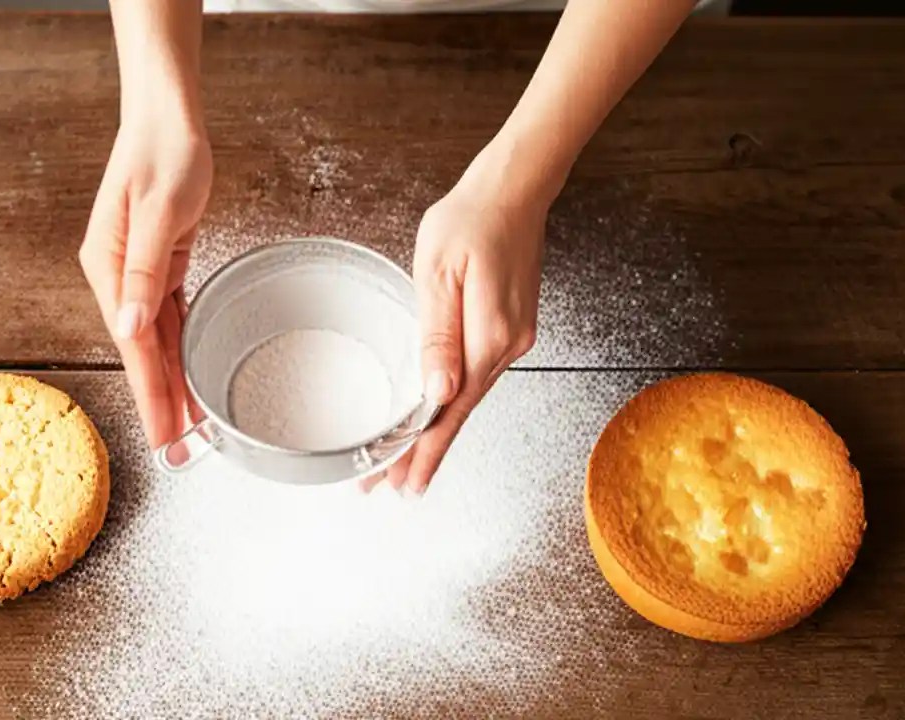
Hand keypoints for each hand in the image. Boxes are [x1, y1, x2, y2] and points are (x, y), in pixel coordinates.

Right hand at [78, 107, 211, 447]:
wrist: (167, 118)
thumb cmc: (164, 154)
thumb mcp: (160, 212)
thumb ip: (147, 272)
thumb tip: (129, 327)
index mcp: (110, 266)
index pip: (132, 344)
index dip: (149, 394)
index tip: (163, 434)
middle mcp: (119, 277)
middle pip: (142, 353)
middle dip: (160, 403)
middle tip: (178, 452)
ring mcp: (138, 273)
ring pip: (157, 343)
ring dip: (171, 384)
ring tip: (188, 430)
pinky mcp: (160, 266)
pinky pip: (170, 321)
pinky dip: (180, 352)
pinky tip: (188, 379)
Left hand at [365, 156, 548, 495]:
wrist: (514, 190)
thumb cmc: (470, 220)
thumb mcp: (439, 273)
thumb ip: (437, 335)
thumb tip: (437, 392)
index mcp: (489, 337)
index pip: (450, 412)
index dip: (423, 451)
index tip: (401, 482)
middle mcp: (508, 346)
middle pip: (460, 413)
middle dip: (424, 452)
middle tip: (390, 486)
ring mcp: (513, 338)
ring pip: (469, 396)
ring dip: (438, 430)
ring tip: (405, 459)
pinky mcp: (511, 327)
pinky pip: (477, 374)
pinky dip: (453, 401)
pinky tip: (436, 412)